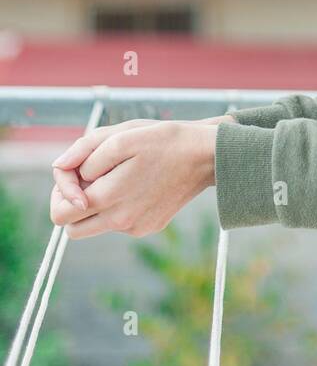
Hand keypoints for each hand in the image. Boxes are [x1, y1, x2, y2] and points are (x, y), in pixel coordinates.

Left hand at [49, 120, 219, 238]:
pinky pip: (118, 223)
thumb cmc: (164, 140)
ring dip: (95, 205)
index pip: (60, 215)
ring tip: (116, 177)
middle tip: (89, 177)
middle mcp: (121, 221)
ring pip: (95, 226)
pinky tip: (137, 183)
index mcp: (110, 198)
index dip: (60, 191)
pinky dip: (118, 206)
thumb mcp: (121, 135)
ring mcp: (136, 227)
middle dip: (72, 204)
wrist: (207, 156)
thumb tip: (58, 167)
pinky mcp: (149, 227)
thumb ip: (83, 153)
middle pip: (73, 229)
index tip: (77, 172)